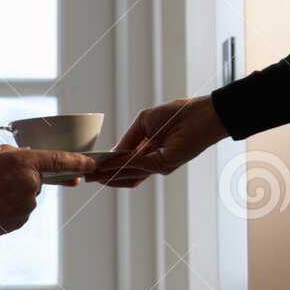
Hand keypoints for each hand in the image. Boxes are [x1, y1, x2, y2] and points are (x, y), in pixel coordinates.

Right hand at [0, 147, 94, 239]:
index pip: (58, 160)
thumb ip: (8, 154)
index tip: (90, 163)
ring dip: (13, 193)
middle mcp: (30, 184)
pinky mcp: (19, 221)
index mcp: (23, 163)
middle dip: (22, 177)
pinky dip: (8, 207)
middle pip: (36, 179)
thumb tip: (23, 155)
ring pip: (27, 195)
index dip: (77, 161)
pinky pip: (19, 210)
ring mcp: (26, 206)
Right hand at [94, 96, 229, 184]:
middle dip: (104, 175)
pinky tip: (110, 165)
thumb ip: (128, 139)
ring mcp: (158, 165)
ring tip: (93, 175)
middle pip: (124, 174)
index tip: (90, 167)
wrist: (203, 114)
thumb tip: (113, 153)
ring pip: (130, 174)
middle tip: (85, 177)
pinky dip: (124, 166)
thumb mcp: (145, 122)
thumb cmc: (178, 113)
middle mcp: (152, 162)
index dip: (107, 166)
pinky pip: (139, 166)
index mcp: (147, 151)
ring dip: (111, 175)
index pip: (124, 163)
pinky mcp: (165, 164)